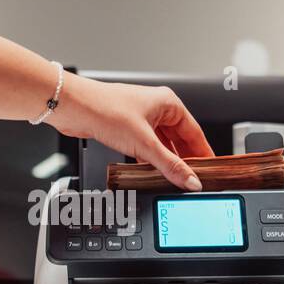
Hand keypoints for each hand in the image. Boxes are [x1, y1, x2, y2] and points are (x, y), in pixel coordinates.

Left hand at [51, 76, 212, 190]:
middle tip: (193, 180)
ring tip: (174, 180)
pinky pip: (146, 147)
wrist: (72, 107)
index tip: (210, 170)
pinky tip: (152, 173)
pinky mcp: (127, 129)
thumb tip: (189, 179)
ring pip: (162, 144)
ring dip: (167, 161)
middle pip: (179, 140)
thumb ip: (169, 165)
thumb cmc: (104, 109)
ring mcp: (141, 119)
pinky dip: (151, 160)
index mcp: (168, 103)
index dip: (203, 153)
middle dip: (185, 160)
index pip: (195, 132)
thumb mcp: (143, 143)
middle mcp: (156, 109)